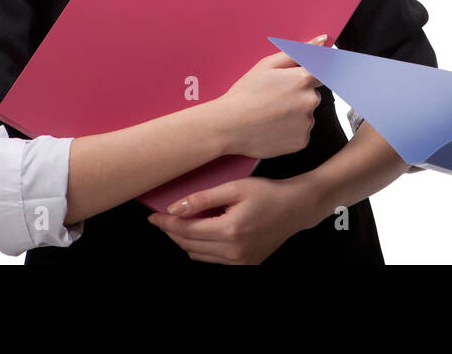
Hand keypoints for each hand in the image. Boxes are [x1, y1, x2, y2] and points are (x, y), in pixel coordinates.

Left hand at [146, 176, 322, 263]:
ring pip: (198, 255)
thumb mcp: (235, 187)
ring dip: (186, 241)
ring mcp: (240, 261)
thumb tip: (174, 208)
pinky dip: (202, 247)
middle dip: (172, 232)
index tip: (153, 216)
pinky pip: (214, 259)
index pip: (186, 230)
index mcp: (230, 230)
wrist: (298, 207)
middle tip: (163, 218)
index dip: (166, 223)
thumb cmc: (269, 192)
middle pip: (188, 245)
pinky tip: (203, 232)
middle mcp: (233, 251)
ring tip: (182, 224)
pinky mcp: (246, 264)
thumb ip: (203, 198)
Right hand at [211, 37, 325, 158]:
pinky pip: (302, 132)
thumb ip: (300, 52)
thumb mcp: (268, 65)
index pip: (322, 72)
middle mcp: (310, 101)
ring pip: (307, 115)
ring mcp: (307, 123)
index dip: (306, 77)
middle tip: (273, 100)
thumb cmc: (246, 93)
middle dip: (298, 96)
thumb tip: (322, 40)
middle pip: (313, 95)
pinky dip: (291, 131)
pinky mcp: (302, 141)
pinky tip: (273, 128)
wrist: (228, 126)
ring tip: (270, 115)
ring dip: (295, 114)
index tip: (292, 84)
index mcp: (303, 79)